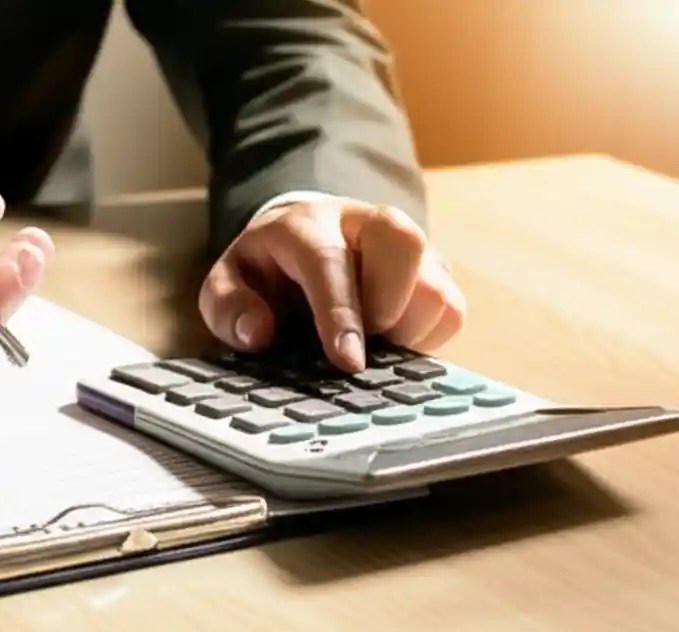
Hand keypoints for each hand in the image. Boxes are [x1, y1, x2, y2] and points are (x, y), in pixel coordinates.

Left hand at [198, 197, 466, 371]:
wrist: (303, 241)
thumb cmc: (266, 272)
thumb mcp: (227, 285)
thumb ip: (228, 307)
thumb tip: (257, 332)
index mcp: (307, 224)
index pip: (330, 261)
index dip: (341, 314)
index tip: (349, 362)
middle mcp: (366, 222)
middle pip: (404, 245)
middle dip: (387, 308)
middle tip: (359, 344)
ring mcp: (408, 244)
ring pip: (436, 283)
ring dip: (407, 329)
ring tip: (371, 343)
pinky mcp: (435, 270)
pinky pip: (452, 310)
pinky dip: (424, 336)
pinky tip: (390, 341)